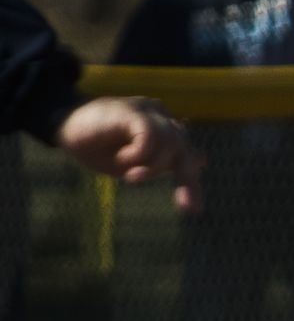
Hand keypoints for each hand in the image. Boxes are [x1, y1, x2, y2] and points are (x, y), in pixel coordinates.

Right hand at [55, 96, 203, 213]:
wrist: (64, 127)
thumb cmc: (98, 145)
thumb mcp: (135, 164)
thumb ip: (165, 162)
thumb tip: (202, 161)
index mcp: (165, 131)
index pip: (189, 157)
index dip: (192, 183)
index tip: (193, 210)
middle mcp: (161, 118)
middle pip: (185, 151)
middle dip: (187, 181)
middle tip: (184, 207)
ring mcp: (148, 111)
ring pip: (172, 144)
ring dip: (153, 168)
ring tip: (131, 177)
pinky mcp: (133, 110)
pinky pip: (151, 135)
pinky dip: (139, 154)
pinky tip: (123, 159)